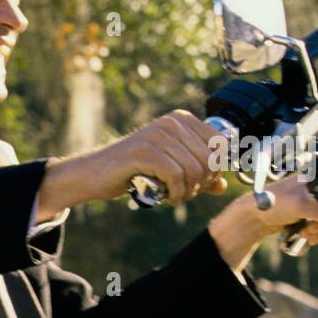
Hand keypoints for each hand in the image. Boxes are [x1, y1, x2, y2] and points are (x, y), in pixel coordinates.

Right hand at [101, 110, 228, 204]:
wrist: (96, 173)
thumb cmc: (133, 170)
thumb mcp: (171, 169)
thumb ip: (198, 175)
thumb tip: (221, 186)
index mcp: (181, 119)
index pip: (220, 144)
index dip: (216, 169)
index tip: (200, 183)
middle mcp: (171, 122)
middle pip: (209, 159)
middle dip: (202, 184)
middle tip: (186, 193)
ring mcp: (157, 135)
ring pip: (194, 170)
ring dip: (188, 191)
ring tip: (176, 196)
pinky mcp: (144, 152)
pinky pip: (176, 177)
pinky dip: (176, 193)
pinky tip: (168, 197)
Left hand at [208, 173, 317, 274]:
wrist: (252, 217)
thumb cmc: (273, 204)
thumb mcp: (302, 206)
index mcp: (317, 182)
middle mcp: (315, 192)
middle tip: (311, 227)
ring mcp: (310, 206)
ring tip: (305, 232)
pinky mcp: (305, 218)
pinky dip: (315, 235)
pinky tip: (306, 237)